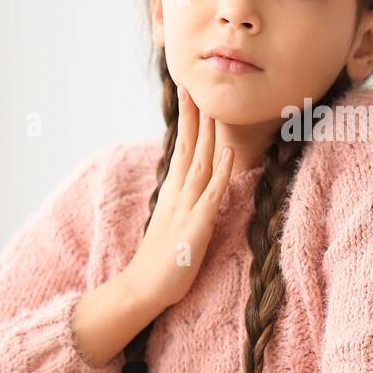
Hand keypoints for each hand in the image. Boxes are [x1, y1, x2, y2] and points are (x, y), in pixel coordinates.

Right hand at [120, 85, 233, 310]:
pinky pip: (212, 194)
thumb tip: (195, 183)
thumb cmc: (161, 258)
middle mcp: (178, 194)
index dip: (187, 121)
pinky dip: (222, 171)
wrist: (143, 287)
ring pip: (199, 163)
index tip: (189, 94)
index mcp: (173, 191)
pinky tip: (229, 152)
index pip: (181, 148)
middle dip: (192, 116)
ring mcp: (186, 208)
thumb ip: (184, 201)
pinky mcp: (196, 226)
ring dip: (207, 135)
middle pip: (187, 148)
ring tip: (212, 108)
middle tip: (192, 85)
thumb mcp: (173, 221)